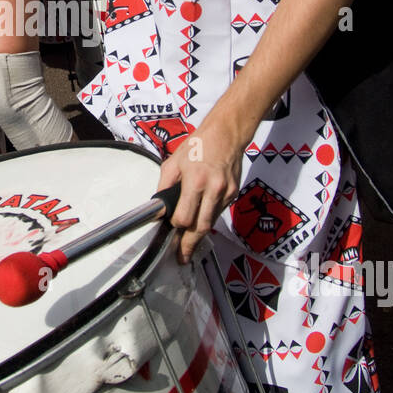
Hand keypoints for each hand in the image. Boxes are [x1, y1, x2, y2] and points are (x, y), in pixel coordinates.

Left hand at [156, 113, 246, 262]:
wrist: (226, 135)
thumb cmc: (198, 145)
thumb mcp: (173, 162)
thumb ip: (164, 185)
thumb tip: (159, 205)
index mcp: (195, 181)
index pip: (185, 217)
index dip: (176, 225)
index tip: (171, 228)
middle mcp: (213, 190)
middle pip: (201, 227)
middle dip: (190, 244)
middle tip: (182, 257)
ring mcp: (226, 193)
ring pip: (211, 222)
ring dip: (199, 234)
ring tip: (189, 245)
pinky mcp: (234, 194)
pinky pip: (218, 212)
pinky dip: (209, 218)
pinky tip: (201, 219)